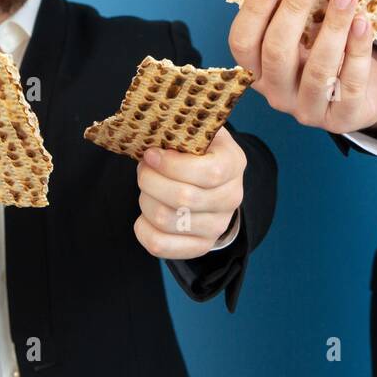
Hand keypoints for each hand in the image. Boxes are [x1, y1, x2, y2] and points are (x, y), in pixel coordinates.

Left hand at [134, 126, 244, 259]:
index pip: (208, 173)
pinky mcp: (200, 246)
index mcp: (233, 164)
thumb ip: (180, 129)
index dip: (172, 165)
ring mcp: (217, 226)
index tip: (150, 154)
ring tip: (146, 189)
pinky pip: (160, 245)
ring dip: (145, 200)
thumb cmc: (198, 150)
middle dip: (150, 181)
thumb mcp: (197, 132)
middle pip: (183, 199)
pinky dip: (142, 228)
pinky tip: (144, 214)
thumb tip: (149, 132)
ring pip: (166, 220)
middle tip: (144, 169)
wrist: (215, 180)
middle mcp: (231, 198)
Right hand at [227, 0, 376, 133]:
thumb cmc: (320, 52)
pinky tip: (363, 22)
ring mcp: (307, 109)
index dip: (255, 9)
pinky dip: (358, 51)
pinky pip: (350, 84)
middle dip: (294, 8)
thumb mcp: (301, 34)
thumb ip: (293, 9)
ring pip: (316, 69)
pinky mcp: (341, 119)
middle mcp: (276, 92)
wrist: (356, 97)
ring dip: (333, 26)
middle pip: (276, 52)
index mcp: (257, 69)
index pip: (242, 42)